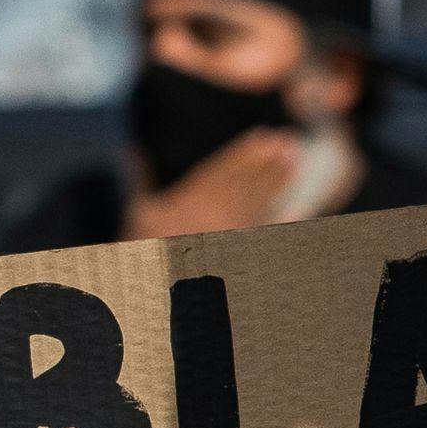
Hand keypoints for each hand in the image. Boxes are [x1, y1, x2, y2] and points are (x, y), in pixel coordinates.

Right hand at [122, 128, 299, 241]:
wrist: (155, 291)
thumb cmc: (143, 249)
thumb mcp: (138, 215)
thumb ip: (139, 181)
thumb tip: (131, 151)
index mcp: (184, 205)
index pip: (218, 174)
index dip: (241, 154)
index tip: (262, 136)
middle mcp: (207, 219)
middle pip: (242, 185)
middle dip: (265, 163)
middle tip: (288, 143)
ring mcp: (223, 237)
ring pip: (255, 205)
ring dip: (275, 182)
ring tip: (293, 160)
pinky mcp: (234, 254)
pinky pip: (258, 234)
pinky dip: (277, 221)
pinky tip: (295, 207)